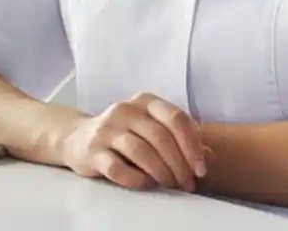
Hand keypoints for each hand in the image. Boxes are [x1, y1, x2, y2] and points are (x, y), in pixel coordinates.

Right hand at [56, 92, 209, 191]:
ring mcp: (106, 129)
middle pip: (161, 137)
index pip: (176, 119)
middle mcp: (125, 109)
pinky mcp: (92, 150)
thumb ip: (181, 140)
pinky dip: (136, 179)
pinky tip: (145, 184)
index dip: (193, 146)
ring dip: (161, 174)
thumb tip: (209, 156)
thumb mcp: (153, 129)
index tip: (200, 169)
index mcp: (145, 100)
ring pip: (141, 152)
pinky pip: (118, 168)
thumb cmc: (124, 135)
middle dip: (179, 165)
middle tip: (186, 184)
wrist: (78, 138)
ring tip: (169, 186)